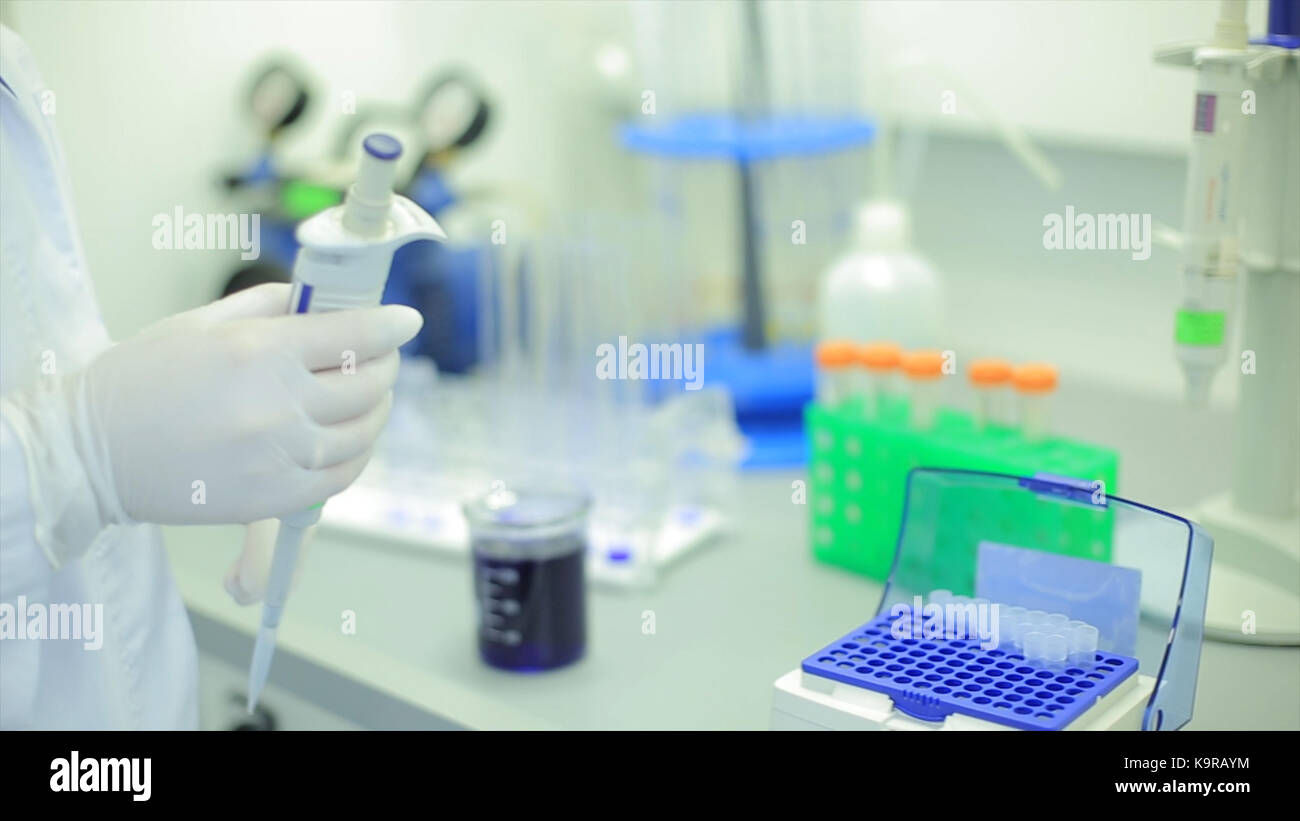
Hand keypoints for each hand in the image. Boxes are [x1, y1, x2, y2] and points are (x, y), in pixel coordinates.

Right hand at [81, 284, 420, 524]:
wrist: (92, 451)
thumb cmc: (140, 379)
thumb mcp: (201, 322)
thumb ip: (269, 306)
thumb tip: (322, 299)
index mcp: (259, 351)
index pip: (353, 333)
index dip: (391, 325)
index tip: (407, 321)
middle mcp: (277, 403)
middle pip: (367, 383)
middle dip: (385, 364)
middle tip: (383, 357)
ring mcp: (279, 455)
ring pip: (363, 432)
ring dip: (377, 410)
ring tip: (370, 398)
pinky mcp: (272, 498)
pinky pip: (341, 477)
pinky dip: (357, 455)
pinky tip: (352, 440)